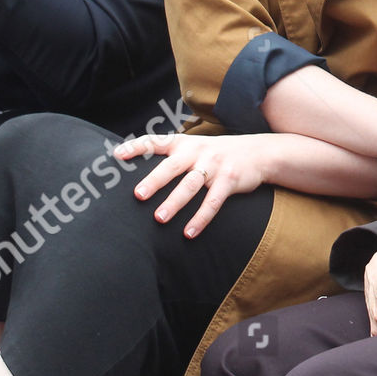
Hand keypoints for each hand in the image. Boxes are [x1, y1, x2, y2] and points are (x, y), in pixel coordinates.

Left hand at [114, 132, 269, 237]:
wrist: (259, 152)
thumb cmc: (218, 154)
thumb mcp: (196, 148)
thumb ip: (174, 158)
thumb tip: (141, 176)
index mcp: (185, 144)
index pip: (157, 142)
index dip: (137, 147)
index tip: (117, 155)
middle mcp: (198, 152)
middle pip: (172, 167)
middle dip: (154, 180)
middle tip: (138, 194)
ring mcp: (214, 166)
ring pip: (190, 185)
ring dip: (174, 202)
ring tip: (159, 218)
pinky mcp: (229, 181)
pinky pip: (212, 202)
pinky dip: (200, 218)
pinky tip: (189, 233)